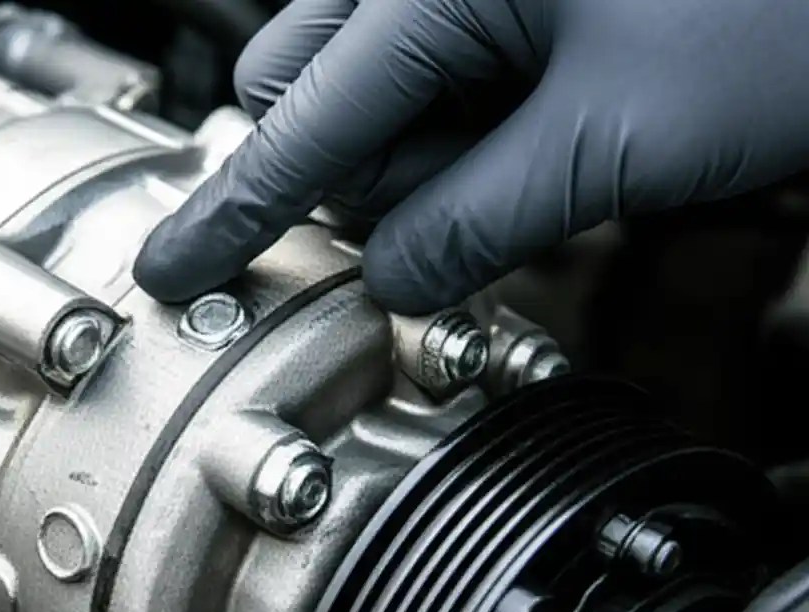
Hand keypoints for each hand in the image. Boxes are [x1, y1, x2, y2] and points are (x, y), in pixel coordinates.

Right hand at [133, 0, 808, 314]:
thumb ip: (475, 223)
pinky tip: (537, 128)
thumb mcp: (610, 143)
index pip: (296, 127)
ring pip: (370, 86)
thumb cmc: (776, 8)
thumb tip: (392, 278)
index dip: (229, 216)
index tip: (169, 268)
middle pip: (308, 91)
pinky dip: (458, 123)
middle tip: (438, 212)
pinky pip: (430, 70)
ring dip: (415, 153)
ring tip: (532, 157)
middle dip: (349, 172)